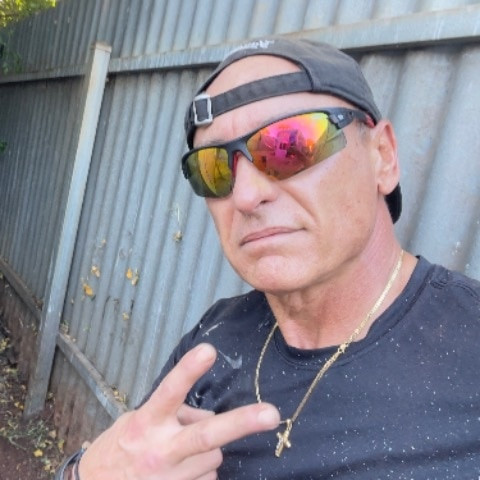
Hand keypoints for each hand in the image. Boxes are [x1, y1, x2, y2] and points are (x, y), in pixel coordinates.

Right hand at [78, 343, 279, 478]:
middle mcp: (159, 451)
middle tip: (271, 414)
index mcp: (146, 422)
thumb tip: (209, 415)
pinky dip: (202, 473)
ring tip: (179, 456)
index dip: (188, 370)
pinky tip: (181, 473)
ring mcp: (169, 479)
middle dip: (241, 423)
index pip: (170, 390)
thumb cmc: (120, 448)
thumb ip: (173, 413)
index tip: (208, 350)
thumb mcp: (137, 420)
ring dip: (207, 453)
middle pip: (206, 435)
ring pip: (213, 458)